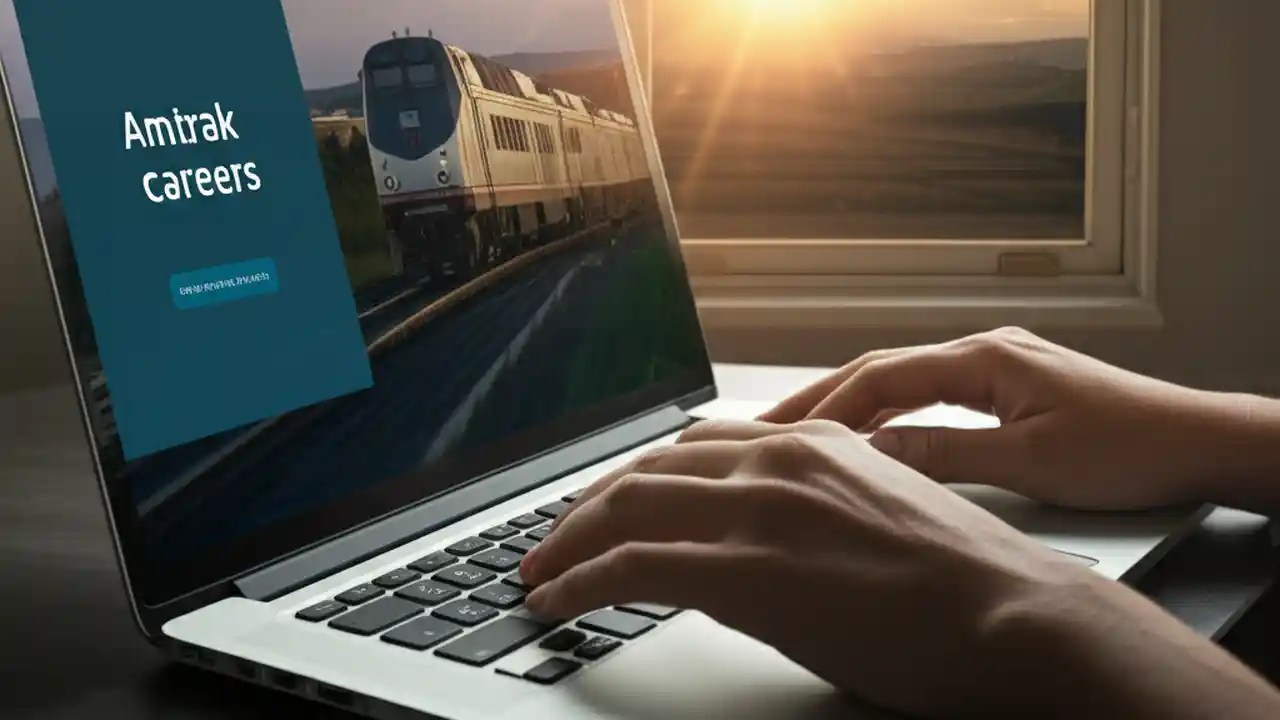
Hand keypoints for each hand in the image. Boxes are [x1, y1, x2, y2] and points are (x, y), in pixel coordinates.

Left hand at [520, 419, 1094, 715]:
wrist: (1016, 617)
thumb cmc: (965, 582)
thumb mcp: (878, 513)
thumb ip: (808, 506)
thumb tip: (752, 535)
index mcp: (811, 441)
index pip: (692, 444)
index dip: (634, 477)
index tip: (604, 505)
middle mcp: (777, 458)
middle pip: (647, 468)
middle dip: (586, 506)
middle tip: (554, 539)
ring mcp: (759, 510)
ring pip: (626, 508)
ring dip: (567, 542)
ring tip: (539, 573)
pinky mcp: (746, 570)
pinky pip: (632, 566)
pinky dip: (580, 581)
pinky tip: (558, 601)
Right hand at [761, 327, 1260, 510]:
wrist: (1197, 442)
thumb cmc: (1129, 449)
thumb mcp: (1026, 463)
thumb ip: (944, 454)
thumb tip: (875, 452)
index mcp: (984, 358)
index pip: (883, 376)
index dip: (828, 406)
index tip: (785, 432)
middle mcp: (986, 350)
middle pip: (883, 367)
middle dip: (824, 396)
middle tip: (769, 424)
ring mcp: (1000, 365)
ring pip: (906, 378)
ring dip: (855, 402)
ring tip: (806, 429)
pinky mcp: (1012, 386)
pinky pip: (934, 392)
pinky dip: (894, 409)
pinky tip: (875, 431)